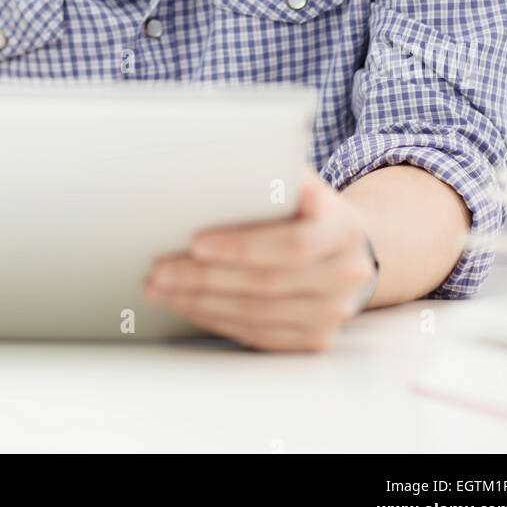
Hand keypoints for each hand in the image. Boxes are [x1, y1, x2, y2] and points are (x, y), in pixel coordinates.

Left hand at [144, 166, 376, 351]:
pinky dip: (218, 320)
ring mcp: (335, 311)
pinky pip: (261, 336)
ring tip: (161, 289)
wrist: (343, 242)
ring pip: (260, 315)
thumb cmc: (303, 204)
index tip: (195, 242)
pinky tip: (188, 305)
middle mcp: (347, 273)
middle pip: (268, 283)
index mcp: (343, 227)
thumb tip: (206, 169)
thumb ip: (265, 175)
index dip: (241, 246)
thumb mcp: (296, 180)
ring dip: (202, 303)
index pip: (292, 244)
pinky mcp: (317, 337)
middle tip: (159, 271)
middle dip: (205, 278)